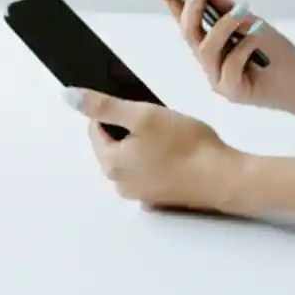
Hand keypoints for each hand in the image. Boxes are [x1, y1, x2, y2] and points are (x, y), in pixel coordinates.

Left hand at [64, 87, 244, 212]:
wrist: (225, 178)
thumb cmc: (189, 148)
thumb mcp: (143, 115)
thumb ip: (104, 105)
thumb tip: (69, 96)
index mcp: (110, 164)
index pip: (96, 127)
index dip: (116, 112)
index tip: (140, 111)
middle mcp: (120, 184)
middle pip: (114, 144)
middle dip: (132, 129)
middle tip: (159, 124)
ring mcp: (140, 194)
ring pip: (132, 157)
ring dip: (145, 144)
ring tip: (171, 139)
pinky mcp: (160, 198)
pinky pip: (150, 172)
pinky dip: (159, 161)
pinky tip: (178, 154)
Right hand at [155, 0, 294, 115]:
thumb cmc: (277, 55)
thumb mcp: (253, 23)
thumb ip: (228, 10)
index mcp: (211, 45)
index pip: (184, 20)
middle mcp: (209, 62)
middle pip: (188, 34)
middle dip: (190, 10)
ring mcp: (218, 79)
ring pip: (206, 49)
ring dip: (223, 26)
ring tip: (242, 12)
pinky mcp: (232, 92)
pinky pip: (231, 65)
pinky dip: (245, 46)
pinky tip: (259, 37)